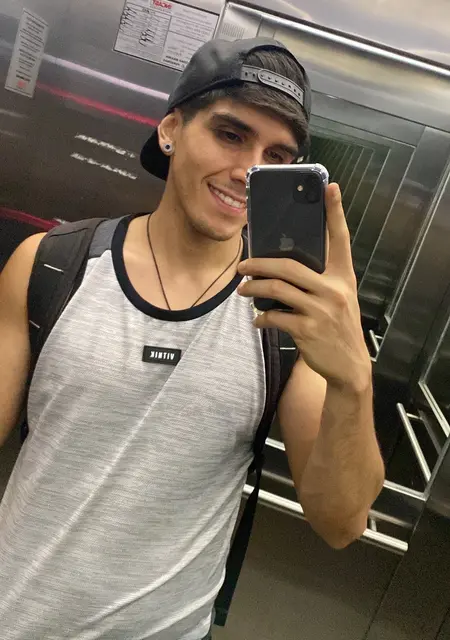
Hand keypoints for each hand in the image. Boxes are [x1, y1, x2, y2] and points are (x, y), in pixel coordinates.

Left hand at [237, 183, 371, 392]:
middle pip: (289, 265)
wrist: (349, 366)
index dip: (335, 212)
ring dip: (253, 289)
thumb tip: (283, 267)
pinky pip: (275, 317)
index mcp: (343, 276)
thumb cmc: (338, 326)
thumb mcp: (339, 298)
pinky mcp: (308, 329)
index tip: (330, 187)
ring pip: (277, 290)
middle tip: (242, 265)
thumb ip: (320, 280)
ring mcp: (321, 310)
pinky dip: (262, 318)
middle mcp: (334, 289)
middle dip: (259, 263)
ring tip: (242, 290)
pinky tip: (257, 320)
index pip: (340, 238)